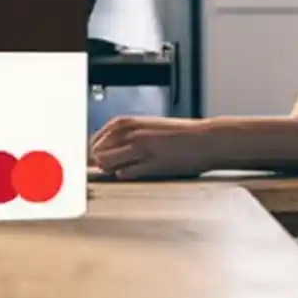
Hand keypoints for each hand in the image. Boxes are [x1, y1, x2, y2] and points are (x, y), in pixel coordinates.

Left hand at [89, 116, 216, 179]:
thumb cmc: (178, 134)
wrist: (204, 139)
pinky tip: (131, 173)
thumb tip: (102, 155)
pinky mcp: (151, 164)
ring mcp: (140, 148)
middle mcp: (130, 133)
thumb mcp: (147, 127)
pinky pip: (126, 173)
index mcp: (127, 122)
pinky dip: (124, 175)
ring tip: (121, 170)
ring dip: (109, 170)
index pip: (94, 140)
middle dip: (98, 163)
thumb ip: (124, 137)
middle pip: (97, 153)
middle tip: (105, 168)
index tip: (95, 161)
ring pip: (107, 163)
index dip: (92, 153)